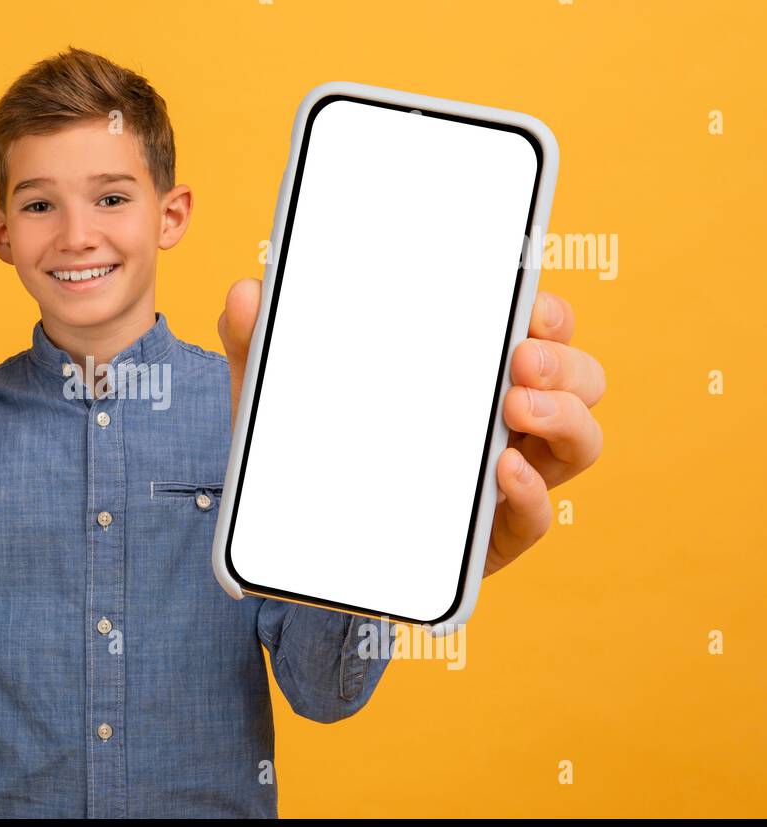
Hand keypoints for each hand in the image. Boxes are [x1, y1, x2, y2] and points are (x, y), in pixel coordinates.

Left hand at [217, 280, 605, 578]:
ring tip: (516, 406)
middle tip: (517, 360)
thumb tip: (245, 293)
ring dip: (565, 417)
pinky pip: (539, 515)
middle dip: (562, 361)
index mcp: (469, 369)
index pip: (538, 327)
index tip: (528, 304)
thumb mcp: (279, 391)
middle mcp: (505, 417)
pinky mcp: (495, 533)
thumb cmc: (314, 444)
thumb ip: (255, 340)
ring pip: (580, 441)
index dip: (547, 312)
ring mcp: (508, 476)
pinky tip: (503, 470)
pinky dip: (533, 492)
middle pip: (580, 378)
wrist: (300, 534)